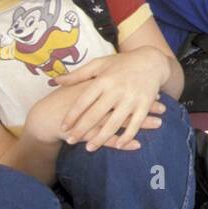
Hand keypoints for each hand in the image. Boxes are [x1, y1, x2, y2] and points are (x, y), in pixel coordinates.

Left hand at [51, 48, 170, 150]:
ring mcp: (131, 98)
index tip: (63, 127)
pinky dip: (127, 136)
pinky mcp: (145, 104)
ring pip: (114, 123)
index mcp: (103, 80)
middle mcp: (116, 90)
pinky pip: (135, 124)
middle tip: (70, 141)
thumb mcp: (100, 64)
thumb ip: (78, 74)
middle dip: (81, 130)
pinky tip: (118, 145)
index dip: (72, 116)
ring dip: (101, 138)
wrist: (152, 60)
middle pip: (95, 115)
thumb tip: (55, 81)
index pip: (83, 101)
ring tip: (89, 148)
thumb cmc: (122, 62)